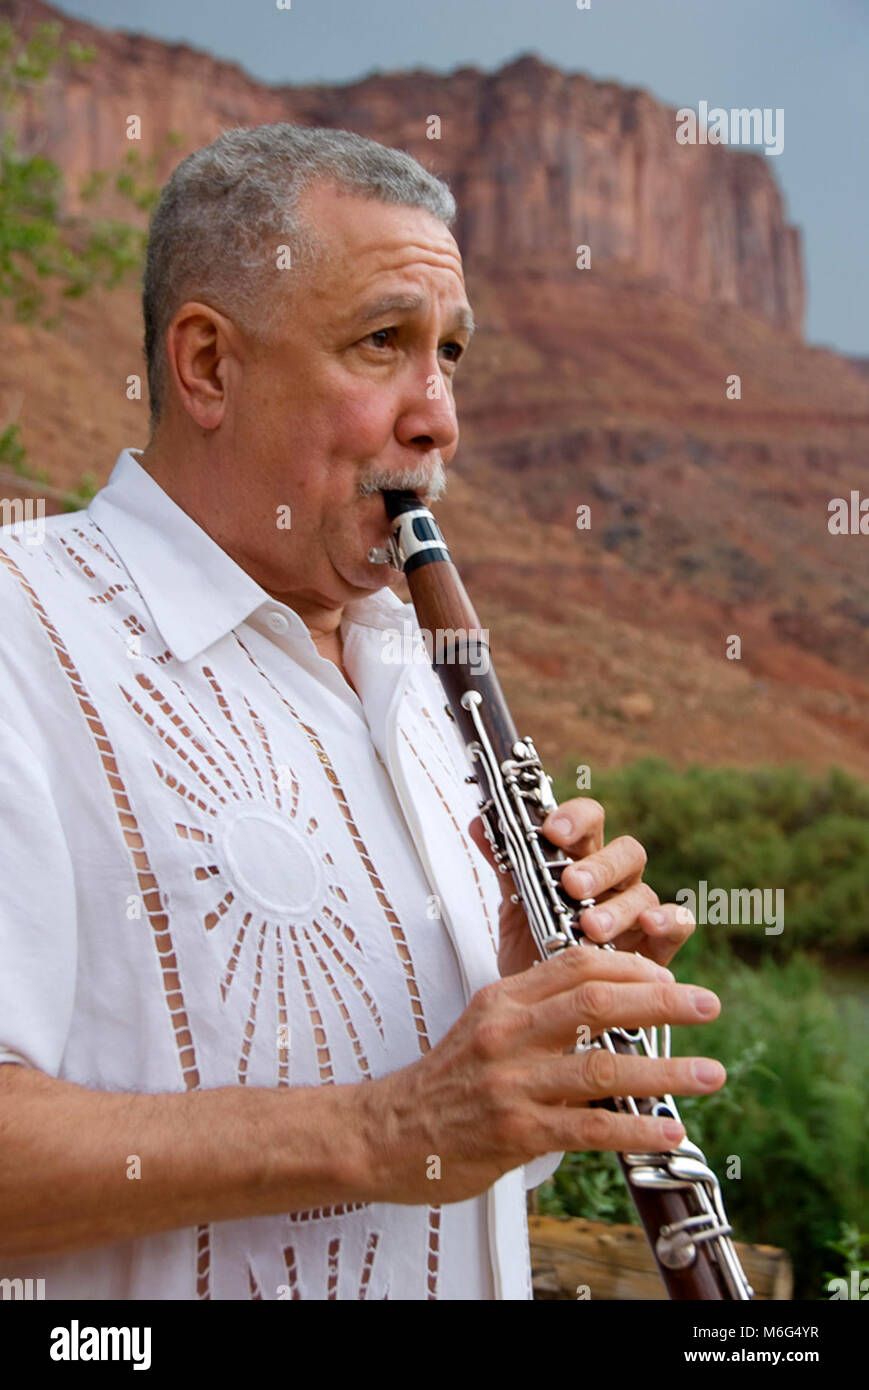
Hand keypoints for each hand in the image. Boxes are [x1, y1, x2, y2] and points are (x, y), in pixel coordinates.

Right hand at [350, 945, 723, 1205]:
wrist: (389, 1133)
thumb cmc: (447, 1081)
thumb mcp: (484, 1026)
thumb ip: (538, 1012)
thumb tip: (607, 1006)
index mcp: (504, 1000)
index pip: (576, 963)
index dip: (631, 966)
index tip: (669, 977)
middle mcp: (509, 1033)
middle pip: (598, 1002)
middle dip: (663, 1002)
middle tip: (709, 1005)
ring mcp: (512, 1082)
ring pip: (603, 1065)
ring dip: (666, 1070)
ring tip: (710, 1073)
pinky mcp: (515, 1131)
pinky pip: (589, 1126)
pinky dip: (636, 1127)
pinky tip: (668, 1130)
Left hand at [469, 796, 694, 975]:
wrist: (545, 1006)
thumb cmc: (534, 947)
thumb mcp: (515, 907)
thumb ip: (505, 866)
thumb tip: (480, 823)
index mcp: (580, 859)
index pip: (589, 822)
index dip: (577, 819)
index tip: (553, 831)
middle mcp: (614, 881)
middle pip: (625, 852)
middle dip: (599, 867)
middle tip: (572, 885)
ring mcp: (638, 912)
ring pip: (643, 892)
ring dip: (618, 907)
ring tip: (590, 928)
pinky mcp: (657, 946)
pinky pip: (678, 924)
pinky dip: (669, 919)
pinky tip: (650, 925)